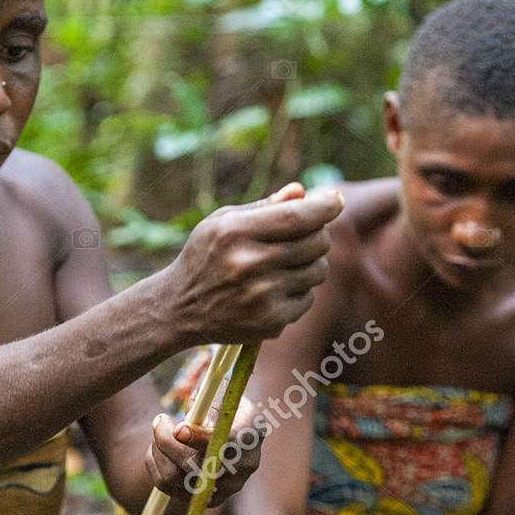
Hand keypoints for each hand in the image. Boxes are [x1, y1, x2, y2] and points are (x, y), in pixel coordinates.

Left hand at [144, 395, 264, 507]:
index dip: (201, 439)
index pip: (230, 442)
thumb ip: (205, 401)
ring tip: (161, 430)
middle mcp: (246, 464)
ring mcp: (228, 487)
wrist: (226, 433)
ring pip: (176, 477)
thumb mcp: (217, 395)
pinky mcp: (208, 500)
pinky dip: (156, 463)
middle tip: (159, 419)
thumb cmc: (220, 407)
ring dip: (159, 450)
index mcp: (252, 431)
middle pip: (199, 466)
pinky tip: (161, 449)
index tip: (178, 428)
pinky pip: (167, 486)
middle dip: (169, 442)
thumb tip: (188, 418)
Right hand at [170, 181, 342, 345]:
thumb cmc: (205, 257)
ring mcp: (261, 296)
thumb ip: (263, 207)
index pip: (297, 216)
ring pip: (318, 272)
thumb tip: (301, 192)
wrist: (179, 308)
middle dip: (318, 236)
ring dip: (310, 265)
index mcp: (236, 232)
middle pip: (316, 243)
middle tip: (305, 236)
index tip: (335, 200)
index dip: (325, 206)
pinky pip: (308, 300)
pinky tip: (274, 290)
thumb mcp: (223, 222)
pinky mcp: (270, 322)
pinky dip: (298, 292)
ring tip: (286, 265)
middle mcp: (250, 264)